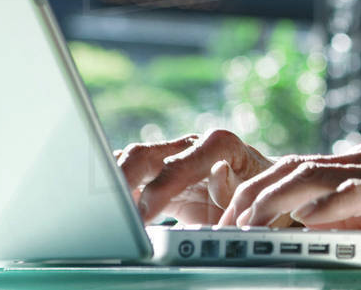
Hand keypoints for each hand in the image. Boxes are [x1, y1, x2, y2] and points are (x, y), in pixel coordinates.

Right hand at [116, 129, 274, 223]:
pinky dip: (112, 187)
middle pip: (145, 154)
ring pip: (131, 160)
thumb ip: (234, 187)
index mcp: (219, 145)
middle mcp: (191, 144)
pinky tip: (102, 207)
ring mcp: (172, 155)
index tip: (143, 215)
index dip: (159, 189)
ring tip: (94, 207)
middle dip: (122, 180)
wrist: (265, 188)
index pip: (180, 163)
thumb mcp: (257, 194)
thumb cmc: (263, 193)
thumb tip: (217, 174)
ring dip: (111, 182)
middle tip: (107, 212)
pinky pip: (129, 173)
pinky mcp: (159, 173)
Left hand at [219, 143, 360, 250]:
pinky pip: (356, 192)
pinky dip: (328, 205)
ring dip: (275, 199)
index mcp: (356, 163)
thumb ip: (351, 213)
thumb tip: (308, 228)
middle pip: (293, 166)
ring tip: (249, 222)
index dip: (259, 188)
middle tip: (226, 222)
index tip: (232, 215)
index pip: (295, 167)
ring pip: (313, 175)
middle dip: (253, 193)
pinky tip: (307, 220)